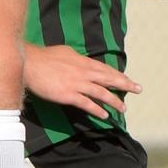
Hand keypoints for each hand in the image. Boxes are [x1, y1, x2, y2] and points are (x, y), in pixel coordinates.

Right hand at [25, 43, 140, 119]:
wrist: (29, 63)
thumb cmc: (44, 57)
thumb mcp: (65, 52)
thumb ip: (76, 58)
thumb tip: (83, 60)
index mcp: (83, 61)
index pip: (105, 69)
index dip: (118, 75)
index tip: (128, 80)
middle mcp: (83, 72)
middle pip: (109, 78)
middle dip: (125, 84)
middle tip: (138, 89)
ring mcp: (77, 84)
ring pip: (101, 93)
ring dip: (114, 101)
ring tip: (123, 108)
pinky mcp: (68, 95)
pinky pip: (86, 104)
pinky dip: (97, 110)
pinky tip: (105, 115)